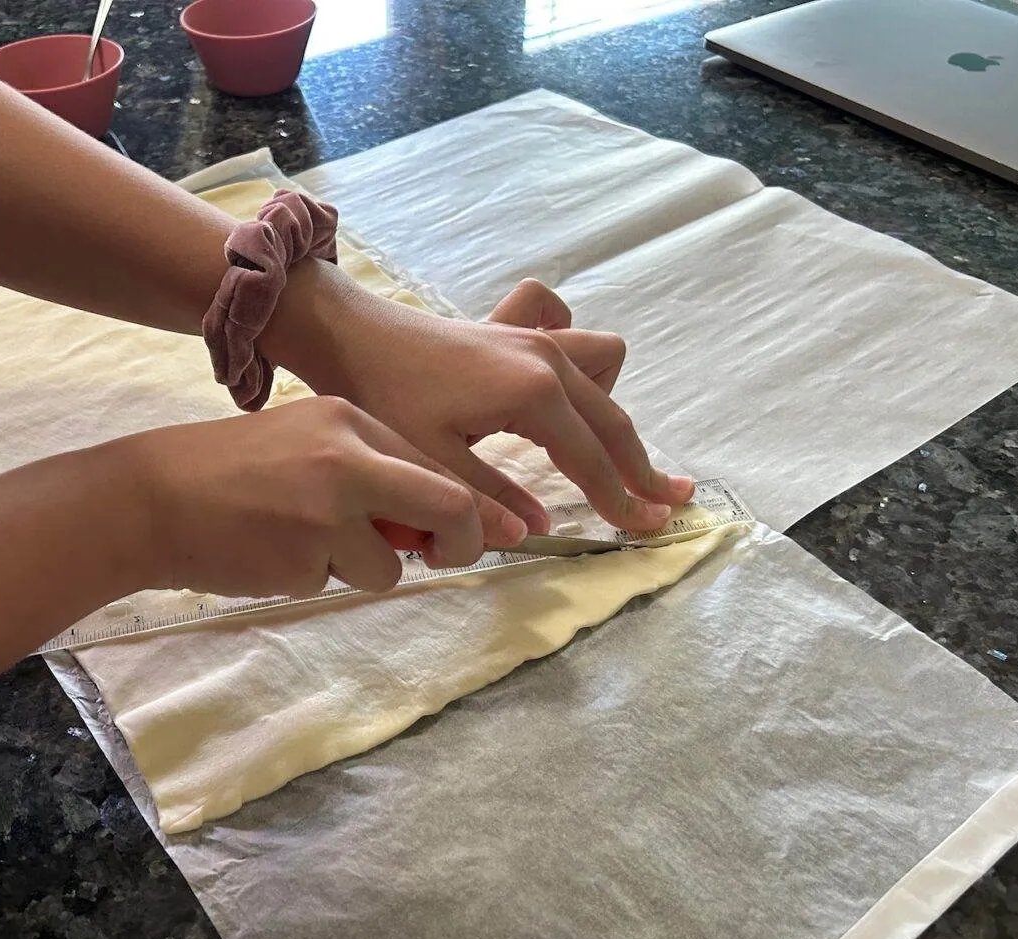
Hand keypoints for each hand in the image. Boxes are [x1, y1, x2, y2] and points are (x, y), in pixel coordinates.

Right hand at [117, 397, 528, 597]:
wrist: (153, 497)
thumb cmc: (231, 473)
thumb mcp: (306, 443)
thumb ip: (369, 472)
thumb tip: (428, 526)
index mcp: (350, 420)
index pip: (435, 466)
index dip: (466, 508)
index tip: (481, 533)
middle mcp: (348, 460)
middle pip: (448, 508)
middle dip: (463, 542)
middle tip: (449, 557)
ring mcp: (327, 512)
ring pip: (392, 565)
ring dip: (364, 569)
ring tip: (305, 546)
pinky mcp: (304, 558)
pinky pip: (338, 583)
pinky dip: (315, 578)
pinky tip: (273, 554)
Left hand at [263, 267, 693, 533]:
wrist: (354, 337)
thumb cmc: (387, 398)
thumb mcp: (433, 462)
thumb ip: (488, 500)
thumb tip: (535, 531)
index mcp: (534, 394)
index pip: (593, 461)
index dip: (622, 501)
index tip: (649, 529)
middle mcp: (548, 359)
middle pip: (613, 421)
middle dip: (638, 467)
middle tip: (663, 505)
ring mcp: (537, 336)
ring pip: (605, 373)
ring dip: (611, 413)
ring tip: (607, 457)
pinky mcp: (519, 328)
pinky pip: (574, 340)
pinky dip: (580, 367)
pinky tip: (561, 396)